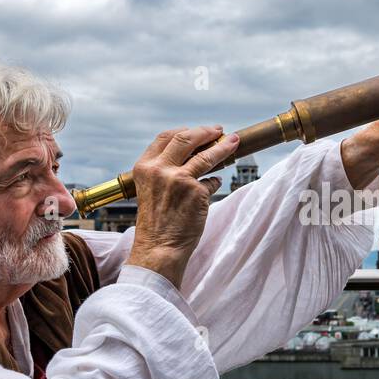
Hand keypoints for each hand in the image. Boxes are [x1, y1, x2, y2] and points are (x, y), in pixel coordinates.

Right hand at [125, 124, 238, 286]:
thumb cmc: (156, 223)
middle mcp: (160, 169)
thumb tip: (193, 153)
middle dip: (206, 132)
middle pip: (187, 138)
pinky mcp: (196, 192)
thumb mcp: (150, 189)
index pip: (165, 137)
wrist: (159, 248)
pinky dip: (215, 182)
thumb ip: (164, 170)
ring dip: (223, 146)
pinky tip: (214, 185)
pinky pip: (212, 181)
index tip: (197, 131)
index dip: (184, 130)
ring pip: (207, 155)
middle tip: (219, 131)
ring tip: (234, 142)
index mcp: (144, 167)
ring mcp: (179, 179)